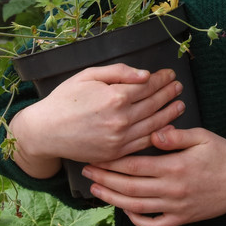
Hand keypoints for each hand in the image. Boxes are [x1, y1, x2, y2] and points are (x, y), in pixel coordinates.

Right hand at [8, 64, 184, 178]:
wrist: (45, 131)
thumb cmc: (65, 99)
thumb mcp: (88, 75)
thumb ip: (118, 72)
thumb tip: (145, 74)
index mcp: (114, 96)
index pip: (147, 85)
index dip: (162, 79)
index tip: (170, 74)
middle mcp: (120, 119)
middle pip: (153, 104)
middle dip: (168, 93)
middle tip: (178, 87)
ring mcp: (119, 138)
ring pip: (153, 124)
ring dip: (169, 113)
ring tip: (180, 105)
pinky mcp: (115, 153)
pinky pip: (143, 144)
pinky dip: (159, 135)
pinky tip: (168, 127)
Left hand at [82, 127, 225, 225]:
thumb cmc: (222, 155)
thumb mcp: (202, 136)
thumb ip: (175, 135)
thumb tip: (154, 133)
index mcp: (174, 167)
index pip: (134, 167)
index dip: (111, 163)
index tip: (95, 157)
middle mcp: (172, 189)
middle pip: (129, 187)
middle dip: (104, 179)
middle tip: (86, 171)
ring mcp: (176, 207)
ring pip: (137, 207)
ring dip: (113, 199)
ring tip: (96, 190)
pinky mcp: (182, 219)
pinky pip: (155, 224)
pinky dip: (138, 220)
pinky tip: (126, 210)